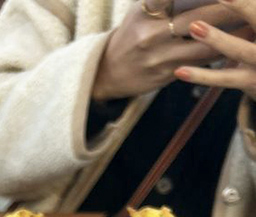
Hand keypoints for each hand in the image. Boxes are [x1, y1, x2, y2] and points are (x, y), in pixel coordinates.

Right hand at [93, 1, 242, 99]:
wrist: (108, 73)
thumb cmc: (132, 32)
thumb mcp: (142, 8)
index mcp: (145, 11)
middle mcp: (151, 34)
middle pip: (199, 17)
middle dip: (227, 7)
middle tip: (249, 2)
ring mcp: (159, 58)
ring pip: (205, 44)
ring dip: (233, 34)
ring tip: (252, 23)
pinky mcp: (167, 75)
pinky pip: (201, 63)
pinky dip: (221, 52)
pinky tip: (238, 45)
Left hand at [177, 0, 255, 99]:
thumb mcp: (254, 19)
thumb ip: (241, 7)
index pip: (253, 6)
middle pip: (254, 16)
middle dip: (237, 4)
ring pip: (238, 49)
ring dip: (216, 38)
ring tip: (194, 27)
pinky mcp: (250, 81)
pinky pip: (224, 78)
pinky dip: (201, 75)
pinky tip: (179, 71)